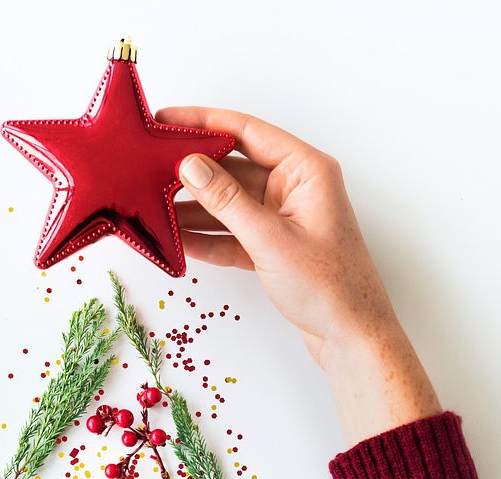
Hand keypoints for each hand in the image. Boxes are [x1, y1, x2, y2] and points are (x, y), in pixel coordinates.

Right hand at [157, 107, 440, 446]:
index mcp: (305, 170)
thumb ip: (227, 202)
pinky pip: (232, 233)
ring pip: (229, 204)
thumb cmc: (329, 286)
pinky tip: (177, 238)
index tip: (166, 121)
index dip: (202, 123)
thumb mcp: (270, 239)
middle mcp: (294, 188)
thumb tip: (191, 168)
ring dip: (194, 208)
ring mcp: (283, 218)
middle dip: (192, 170)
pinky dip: (207, 237)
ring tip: (155, 206)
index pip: (246, 132)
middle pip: (233, 167)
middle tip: (150, 168)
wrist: (350, 335)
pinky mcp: (273, 247)